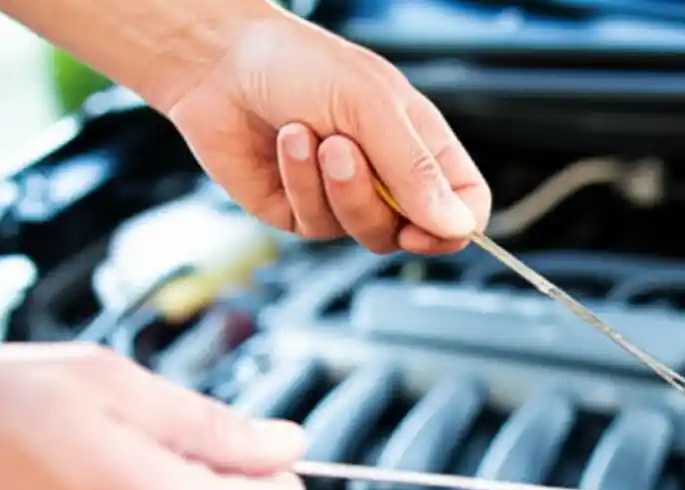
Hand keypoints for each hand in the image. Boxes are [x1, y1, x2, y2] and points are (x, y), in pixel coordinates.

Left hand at [164, 11, 490, 254]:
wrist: (219, 62)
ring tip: (310, 135)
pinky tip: (286, 141)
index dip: (456, 226)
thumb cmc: (299, 65)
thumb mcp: (372, 108)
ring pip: (366, 233)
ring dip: (335, 186)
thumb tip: (457, 227)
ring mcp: (345, 199)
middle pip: (415, 230)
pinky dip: (301, 181)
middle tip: (344, 150)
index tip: (427, 227)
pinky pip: (318, 224)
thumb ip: (417, 171)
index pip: (464, 204)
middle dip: (374, 197)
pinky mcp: (302, 212)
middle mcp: (389, 177)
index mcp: (421, 145)